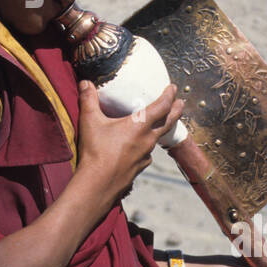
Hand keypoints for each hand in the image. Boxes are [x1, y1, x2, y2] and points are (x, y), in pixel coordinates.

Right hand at [75, 80, 183, 207]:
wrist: (98, 184)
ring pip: (158, 138)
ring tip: (159, 124)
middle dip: (176, 111)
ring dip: (162, 128)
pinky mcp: (140, 167)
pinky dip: (147, 146)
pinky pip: (148, 153)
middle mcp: (147, 139)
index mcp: (140, 125)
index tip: (173, 88)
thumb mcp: (90, 121)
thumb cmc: (96, 151)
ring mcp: (145, 155)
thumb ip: (88, 100)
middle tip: (181, 102)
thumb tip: (85, 82)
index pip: (162, 106)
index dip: (169, 95)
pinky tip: (140, 147)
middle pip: (168, 122)